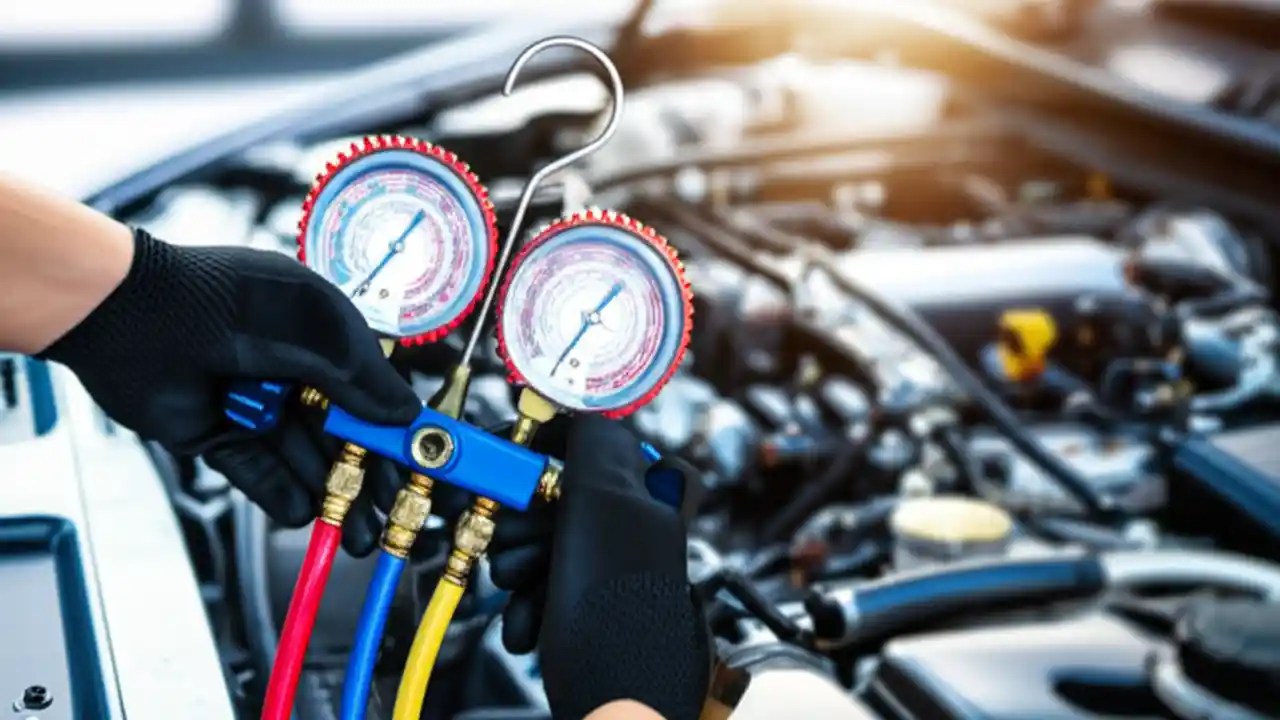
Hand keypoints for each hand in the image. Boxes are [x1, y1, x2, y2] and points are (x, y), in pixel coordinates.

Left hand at [40, 229, 420, 554]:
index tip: (421, 464)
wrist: (139, 312)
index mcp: (322, 336)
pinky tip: (305, 515)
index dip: (395, 431)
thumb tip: (407, 417)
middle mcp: (291, 371)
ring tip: (356, 533)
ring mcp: (254, 404)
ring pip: (302, 459)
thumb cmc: (235, 300)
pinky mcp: (215, 433)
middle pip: (340, 435)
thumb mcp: (321, 329)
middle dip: (368, 477)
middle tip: (390, 514)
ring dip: (331, 495)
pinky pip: (255, 471)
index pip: (371, 393)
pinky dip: (280, 494)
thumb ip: (365, 377)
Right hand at [488, 415, 709, 719]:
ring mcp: (617, 577)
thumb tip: (587, 407)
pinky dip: (529, 606)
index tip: (522, 458)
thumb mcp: (604, 505)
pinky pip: (548, 592)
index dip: (556, 451)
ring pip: (548, 548)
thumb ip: (598, 445)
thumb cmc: (616, 616)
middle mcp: (640, 534)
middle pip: (564, 500)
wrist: (614, 708)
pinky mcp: (594, 615)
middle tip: (517, 542)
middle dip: (527, 523)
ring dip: (520, 568)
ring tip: (520, 590)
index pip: (604, 446)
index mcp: (654, 497)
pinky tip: (527, 623)